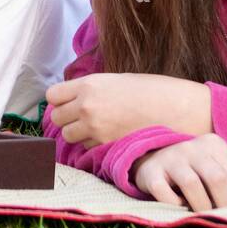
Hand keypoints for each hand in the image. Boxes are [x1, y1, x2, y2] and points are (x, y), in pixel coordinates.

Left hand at [45, 72, 211, 147]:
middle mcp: (86, 106)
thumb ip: (92, 89)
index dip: (60, 99)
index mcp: (89, 84)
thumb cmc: (149, 89)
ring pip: (68, 136)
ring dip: (78, 133)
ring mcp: (94, 128)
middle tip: (83, 116)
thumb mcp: (116, 79)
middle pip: (56, 118)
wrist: (173, 108)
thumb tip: (74, 98)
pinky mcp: (104, 146)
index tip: (69, 101)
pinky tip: (109, 135)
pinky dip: (93, 144)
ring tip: (97, 127)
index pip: (53, 95)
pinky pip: (86, 148)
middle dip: (67, 118)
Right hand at [132, 134, 226, 209]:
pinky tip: (179, 208)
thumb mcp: (212, 165)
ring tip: (204, 217)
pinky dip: (173, 204)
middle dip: (225, 205)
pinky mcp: (152, 171)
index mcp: (213, 144)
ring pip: (192, 184)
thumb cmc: (192, 168)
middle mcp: (193, 147)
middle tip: (224, 220)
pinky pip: (163, 191)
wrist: (154, 157)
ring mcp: (171, 157)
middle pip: (217, 179)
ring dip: (201, 206)